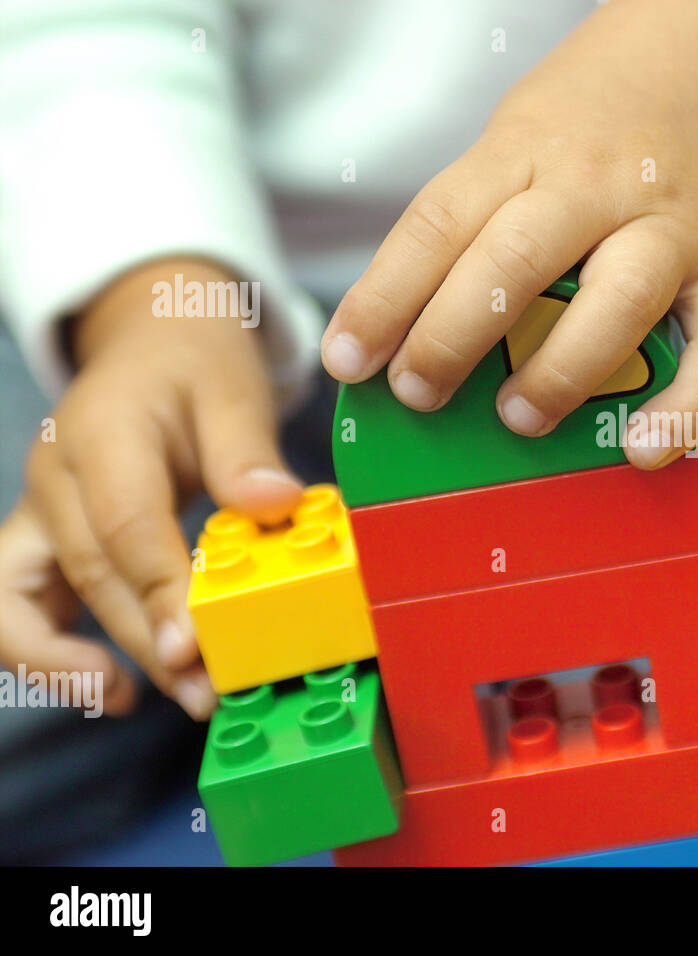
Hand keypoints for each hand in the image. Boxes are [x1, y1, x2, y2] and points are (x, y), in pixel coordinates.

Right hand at [7, 258, 302, 718]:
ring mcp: (40, 508)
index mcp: (103, 431)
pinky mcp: (44, 537)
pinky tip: (113, 687)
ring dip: (82, 663)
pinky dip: (51, 652)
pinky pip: (21, 604)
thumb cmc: (195, 365)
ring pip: (29, 600)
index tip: (195, 648)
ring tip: (148, 700)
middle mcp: (56, 475)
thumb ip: (247, 452)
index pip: (125, 525)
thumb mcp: (232, 390)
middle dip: (148, 642)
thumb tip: (276, 503)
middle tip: (207, 695)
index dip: (159, 593)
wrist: (153, 340)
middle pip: (91, 574)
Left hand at [321, 0, 697, 467]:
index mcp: (528, 151)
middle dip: (454, 336)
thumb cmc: (594, 119)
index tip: (349, 358)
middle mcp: (599, 186)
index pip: (441, 221)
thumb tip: (411, 333)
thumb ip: (479, 222)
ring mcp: (671, 228)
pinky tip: (645, 448)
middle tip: (419, 392)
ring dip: (560, 370)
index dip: (385, 296)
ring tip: (517, 418)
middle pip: (516, 257)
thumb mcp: (517, 140)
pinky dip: (691, 406)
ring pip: (619, 299)